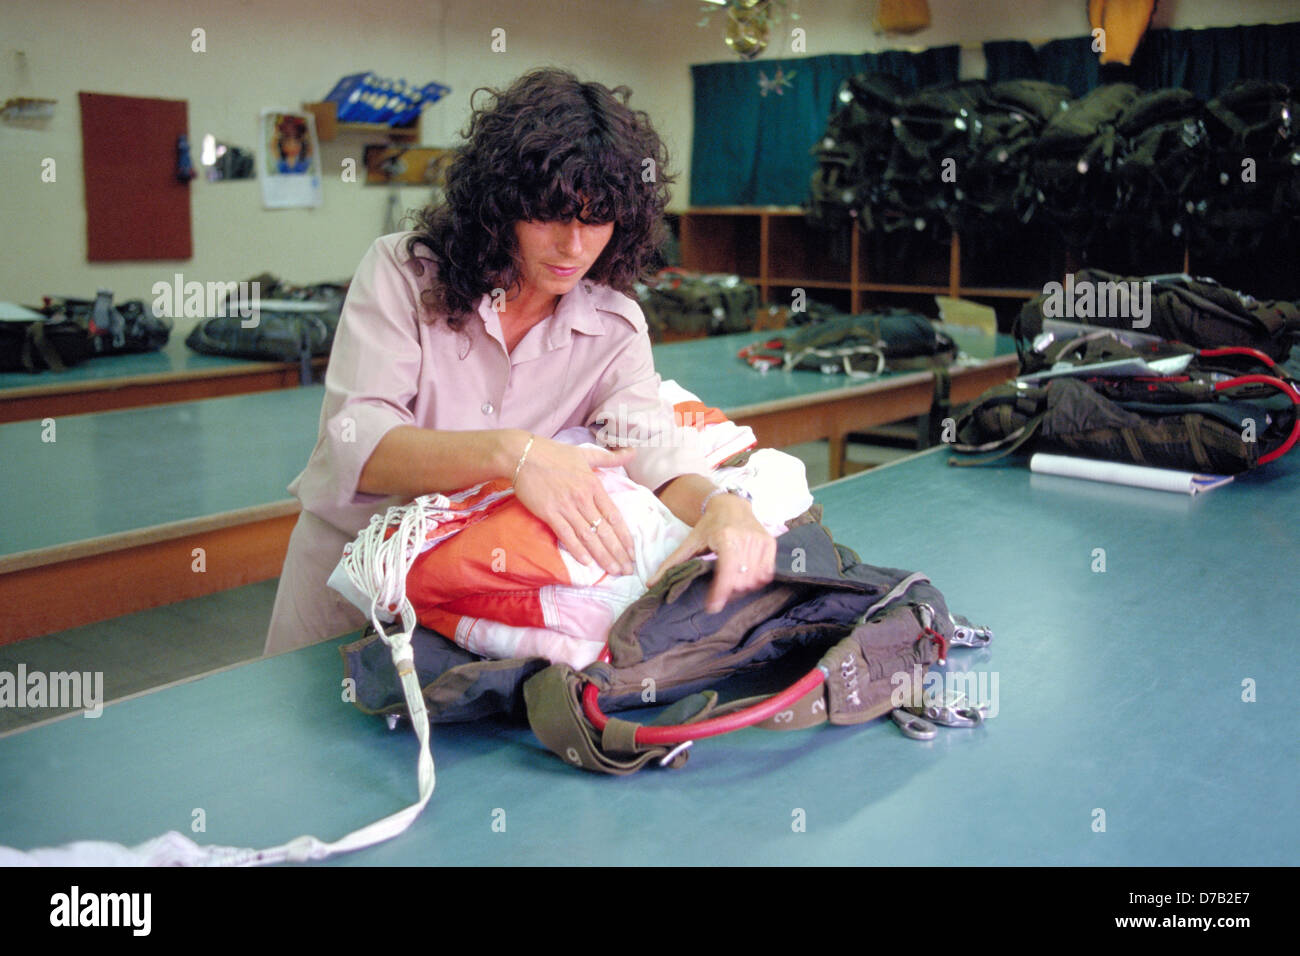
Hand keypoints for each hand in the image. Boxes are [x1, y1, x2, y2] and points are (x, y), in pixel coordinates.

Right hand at [511, 436, 638, 577]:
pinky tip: (587, 562)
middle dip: (618, 552)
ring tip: (613, 570)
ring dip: (602, 555)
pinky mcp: (549, 512)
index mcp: (594, 485)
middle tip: (628, 570)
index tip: (632, 553)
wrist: (523, 454)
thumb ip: (611, 458)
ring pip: (588, 536)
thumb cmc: (554, 453)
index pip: (615, 516)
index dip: (625, 537)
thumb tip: (634, 452)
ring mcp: (566, 506)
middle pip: (605, 530)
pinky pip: (566, 534)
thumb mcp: (586, 454)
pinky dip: (577, 549)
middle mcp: (583, 498)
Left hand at [648, 493, 775, 612]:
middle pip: (742, 581)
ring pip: (756, 580)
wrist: (731, 504)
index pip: (727, 573)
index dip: (720, 593)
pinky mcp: (770, 544)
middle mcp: (746, 539)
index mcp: (726, 538)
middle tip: (719, 592)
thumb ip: (671, 563)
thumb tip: (650, 584)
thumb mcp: (689, 542)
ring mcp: (760, 541)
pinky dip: (756, 581)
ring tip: (731, 584)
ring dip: (743, 588)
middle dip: (730, 591)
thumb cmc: (709, 525)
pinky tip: (744, 577)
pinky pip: (767, 573)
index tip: (712, 607)